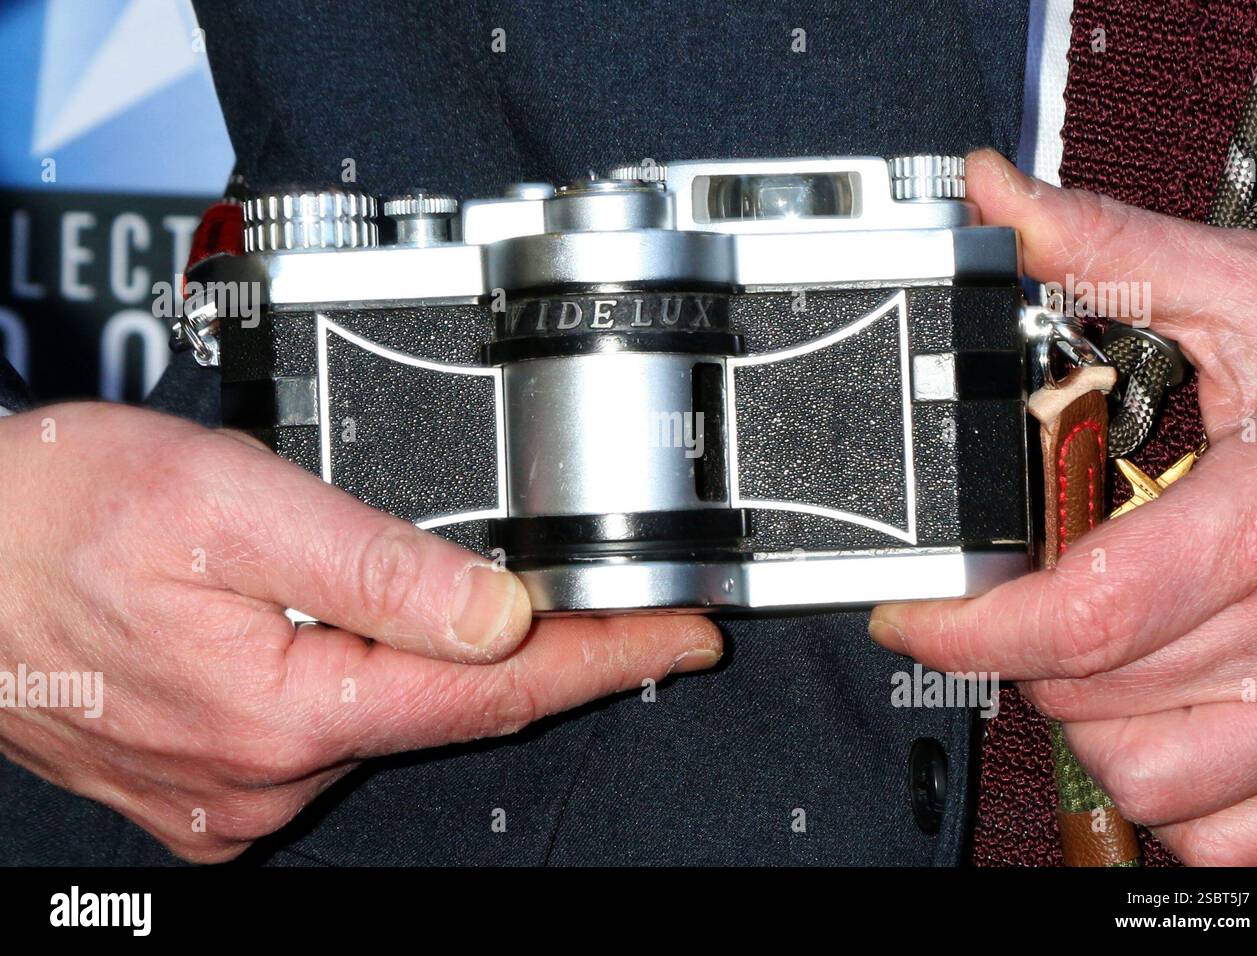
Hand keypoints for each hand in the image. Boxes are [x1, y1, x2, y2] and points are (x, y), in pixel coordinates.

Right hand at [0, 403, 721, 861]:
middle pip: (450, 708)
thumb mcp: (232, 504)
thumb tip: (502, 613)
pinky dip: (370, 679)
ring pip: (387, 715)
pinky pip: (329, 729)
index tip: (685, 635)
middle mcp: (265, 775)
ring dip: (437, 658)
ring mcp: (235, 788)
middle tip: (599, 595)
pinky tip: (360, 632)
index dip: (607, 655)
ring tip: (455, 591)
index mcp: (287, 708)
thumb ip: (378, 567)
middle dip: (534, 652)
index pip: (496, 692)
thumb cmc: (61, 514)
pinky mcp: (212, 779)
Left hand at [869, 149, 1256, 865]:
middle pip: (1086, 689)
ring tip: (1113, 641)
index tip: (908, 613)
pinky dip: (1175, 789)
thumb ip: (1112, 253)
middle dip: (1021, 642)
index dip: (963, 625)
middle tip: (1036, 588)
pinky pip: (1218, 836)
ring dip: (1092, 714)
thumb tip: (992, 201)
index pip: (1076, 614)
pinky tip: (1183, 709)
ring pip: (1140, 774)